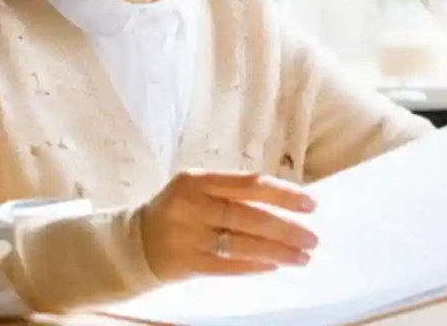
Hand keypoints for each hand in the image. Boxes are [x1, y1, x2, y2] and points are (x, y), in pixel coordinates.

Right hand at [140, 169, 318, 279]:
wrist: (135, 241)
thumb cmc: (179, 209)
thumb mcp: (199, 188)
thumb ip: (234, 191)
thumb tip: (287, 203)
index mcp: (198, 180)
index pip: (249, 184)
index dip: (282, 194)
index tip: (310, 204)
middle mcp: (192, 205)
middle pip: (247, 216)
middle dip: (285, 228)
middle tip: (312, 238)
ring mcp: (187, 236)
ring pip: (240, 244)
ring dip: (276, 252)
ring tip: (302, 257)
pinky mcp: (186, 263)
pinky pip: (226, 266)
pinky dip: (253, 266)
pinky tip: (273, 266)